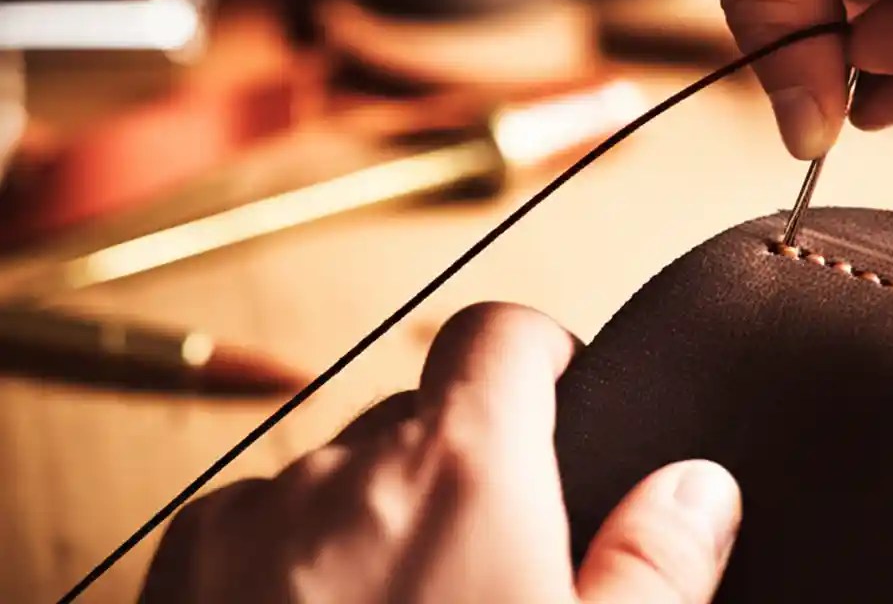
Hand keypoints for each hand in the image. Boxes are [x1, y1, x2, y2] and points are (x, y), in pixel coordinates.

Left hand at [141, 303, 741, 602]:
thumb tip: (696, 489)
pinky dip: (298, 559)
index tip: (560, 388)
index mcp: (457, 473)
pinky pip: (262, 526)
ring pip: (340, 478)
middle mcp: (342, 472)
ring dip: (377, 520)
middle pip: (422, 419)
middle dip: (464, 472)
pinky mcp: (183, 574)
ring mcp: (249, 522)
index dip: (542, 352)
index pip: (500, 333)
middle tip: (492, 573)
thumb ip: (656, 565)